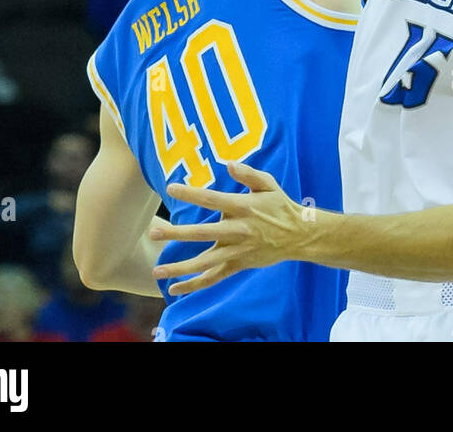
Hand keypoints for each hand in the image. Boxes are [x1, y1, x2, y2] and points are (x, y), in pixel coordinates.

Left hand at [148, 160, 304, 295]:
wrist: (299, 235)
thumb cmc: (279, 204)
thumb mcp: (268, 183)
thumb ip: (248, 173)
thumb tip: (228, 163)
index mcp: (242, 207)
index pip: (211, 200)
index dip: (191, 194)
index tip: (171, 187)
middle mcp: (237, 231)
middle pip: (202, 233)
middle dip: (176, 233)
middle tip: (153, 231)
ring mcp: (237, 251)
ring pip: (205, 262)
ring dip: (180, 266)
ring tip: (157, 270)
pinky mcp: (238, 265)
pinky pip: (213, 278)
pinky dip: (194, 285)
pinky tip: (175, 289)